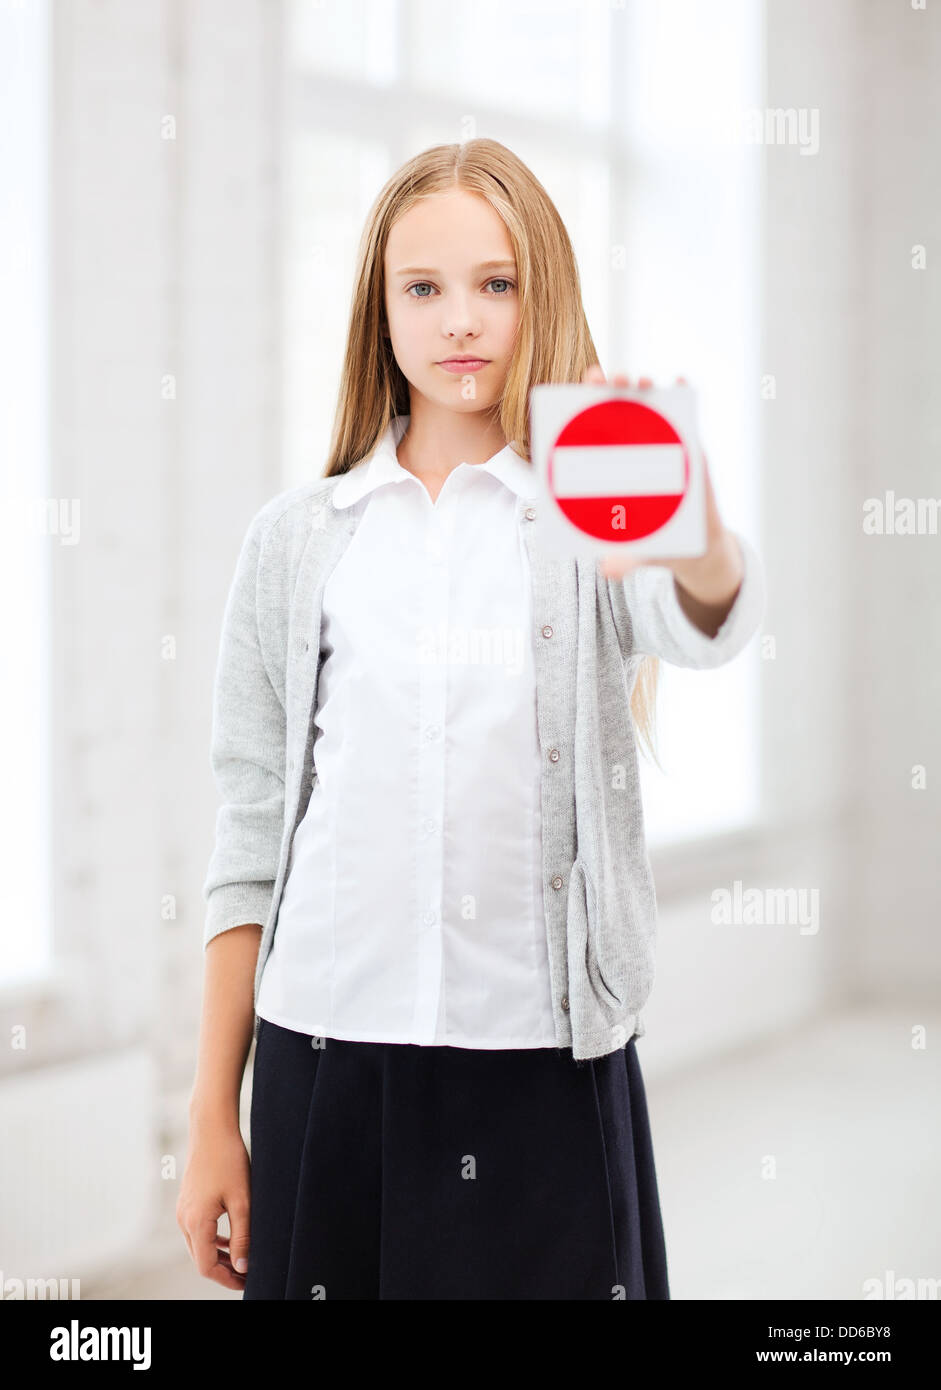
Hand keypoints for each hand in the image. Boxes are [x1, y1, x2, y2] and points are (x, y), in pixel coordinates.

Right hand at [177, 1115, 251, 1290]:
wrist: (212, 1129)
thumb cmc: (229, 1161)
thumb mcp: (243, 1201)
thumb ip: (243, 1236)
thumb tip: (242, 1267)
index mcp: (196, 1223)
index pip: (207, 1267)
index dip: (227, 1279)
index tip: (247, 1283)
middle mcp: (184, 1219)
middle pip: (201, 1259)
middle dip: (224, 1270)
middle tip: (247, 1275)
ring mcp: (183, 1210)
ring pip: (198, 1246)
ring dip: (219, 1256)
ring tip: (242, 1260)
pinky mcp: (187, 1201)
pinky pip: (197, 1230)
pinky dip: (213, 1240)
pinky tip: (230, 1240)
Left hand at [584, 366, 743, 635]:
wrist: (692, 548)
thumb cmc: (651, 541)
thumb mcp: (635, 552)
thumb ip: (623, 560)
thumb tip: (610, 570)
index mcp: (608, 470)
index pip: (589, 431)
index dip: (580, 409)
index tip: (575, 391)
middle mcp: (630, 451)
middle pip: (616, 410)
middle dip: (610, 389)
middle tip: (607, 380)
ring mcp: (660, 445)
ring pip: (648, 407)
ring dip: (643, 388)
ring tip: (641, 381)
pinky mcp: (688, 448)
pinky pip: (683, 416)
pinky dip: (681, 395)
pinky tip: (679, 382)